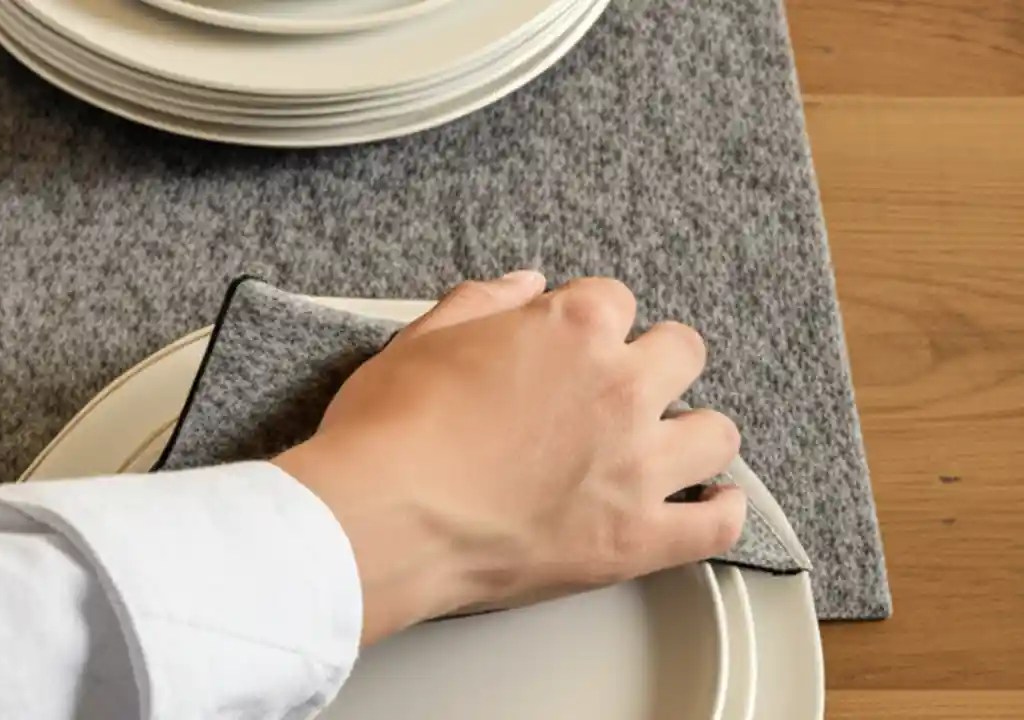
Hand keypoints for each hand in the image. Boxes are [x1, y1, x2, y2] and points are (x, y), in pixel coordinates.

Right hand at [274, 271, 744, 644]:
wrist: (383, 520)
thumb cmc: (392, 433)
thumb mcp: (422, 339)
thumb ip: (484, 302)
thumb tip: (524, 285)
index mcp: (572, 329)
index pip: (613, 300)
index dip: (589, 322)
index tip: (572, 344)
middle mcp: (619, 389)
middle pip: (682, 352)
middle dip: (654, 362)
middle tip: (621, 387)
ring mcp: (636, 466)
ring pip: (716, 432)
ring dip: (693, 431)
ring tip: (666, 443)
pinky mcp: (637, 539)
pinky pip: (717, 525)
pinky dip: (723, 512)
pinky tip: (717, 502)